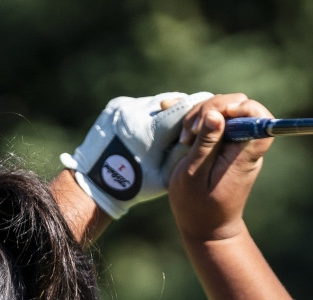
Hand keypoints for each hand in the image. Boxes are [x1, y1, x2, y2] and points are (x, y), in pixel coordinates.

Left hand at [60, 91, 213, 218]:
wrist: (94, 183)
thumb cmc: (136, 185)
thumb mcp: (167, 176)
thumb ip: (188, 153)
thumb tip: (213, 132)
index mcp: (150, 131)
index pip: (187, 107)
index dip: (204, 109)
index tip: (217, 113)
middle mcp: (136, 112)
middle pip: (174, 101)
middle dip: (188, 111)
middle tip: (198, 122)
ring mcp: (124, 106)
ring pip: (158, 101)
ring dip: (169, 111)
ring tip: (175, 128)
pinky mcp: (115, 105)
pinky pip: (142, 104)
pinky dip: (151, 114)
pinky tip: (152, 129)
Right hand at [168, 94, 274, 242]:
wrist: (207, 228)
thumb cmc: (198, 207)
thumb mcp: (195, 175)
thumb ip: (206, 143)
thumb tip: (217, 115)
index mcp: (244, 154)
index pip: (258, 116)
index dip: (237, 107)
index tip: (212, 117)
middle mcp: (245, 145)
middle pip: (236, 106)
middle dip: (209, 109)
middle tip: (188, 132)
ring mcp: (234, 143)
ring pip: (222, 111)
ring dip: (199, 117)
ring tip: (183, 138)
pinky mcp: (223, 144)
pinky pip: (214, 122)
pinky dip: (196, 122)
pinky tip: (181, 129)